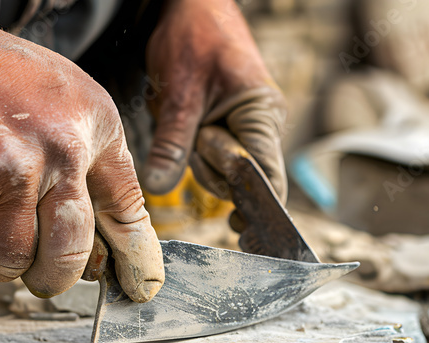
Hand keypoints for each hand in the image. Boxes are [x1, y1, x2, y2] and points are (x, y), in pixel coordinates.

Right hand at [0, 3, 162, 301]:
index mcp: (92, 128)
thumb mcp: (67, 100)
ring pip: (12, 260)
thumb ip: (93, 160)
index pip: (125, 209)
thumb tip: (110, 240)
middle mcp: (58, 151)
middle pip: (69, 251)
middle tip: (37, 277)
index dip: (135, 259)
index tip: (141, 288)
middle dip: (52, 277)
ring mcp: (7, 170)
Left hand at [142, 0, 287, 203]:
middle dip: (205, 163)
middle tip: (190, 126)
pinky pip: (207, 148)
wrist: (190, 4)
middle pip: (235, 177)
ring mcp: (244, 123)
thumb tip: (161, 187)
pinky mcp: (226, 122)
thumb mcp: (178, 92)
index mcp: (261, 116)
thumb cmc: (193, 36)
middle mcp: (260, 123)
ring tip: (183, 110)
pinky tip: (183, 114)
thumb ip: (172, 143)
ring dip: (192, 150)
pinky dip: (190, 140)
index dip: (256, 208)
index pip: (267, 177)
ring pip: (217, 164)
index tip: (243, 233)